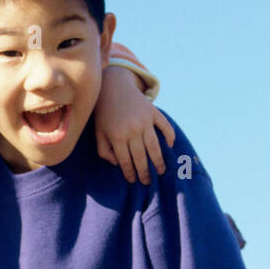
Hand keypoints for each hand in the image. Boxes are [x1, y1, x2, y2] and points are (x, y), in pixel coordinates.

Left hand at [95, 66, 175, 184]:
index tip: (134, 181)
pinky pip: (165, 126)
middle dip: (145, 172)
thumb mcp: (99, 133)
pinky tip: (170, 146)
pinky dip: (169, 136)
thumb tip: (118, 164)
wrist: (113, 87)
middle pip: (141, 157)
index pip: (125, 161)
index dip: (130, 173)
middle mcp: (132, 130)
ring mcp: (144, 120)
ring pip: (154, 146)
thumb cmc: (104, 114)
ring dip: (159, 161)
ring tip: (161, 171)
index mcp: (117, 136)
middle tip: (148, 182)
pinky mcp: (153, 112)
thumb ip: (104, 152)